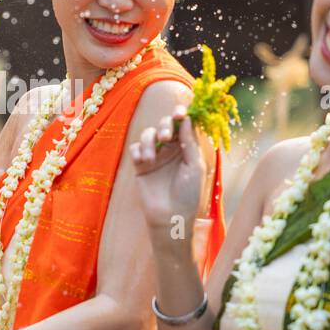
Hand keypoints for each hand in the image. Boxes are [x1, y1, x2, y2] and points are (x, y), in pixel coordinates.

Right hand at [129, 104, 205, 230]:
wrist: (170, 217)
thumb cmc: (188, 194)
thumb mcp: (194, 166)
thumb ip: (189, 142)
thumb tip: (187, 119)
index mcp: (186, 148)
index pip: (183, 125)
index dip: (180, 115)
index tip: (179, 113)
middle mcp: (170, 149)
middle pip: (165, 125)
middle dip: (164, 126)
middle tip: (166, 136)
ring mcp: (155, 156)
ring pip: (148, 134)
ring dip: (149, 140)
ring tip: (150, 157)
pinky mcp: (140, 165)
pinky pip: (135, 148)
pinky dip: (137, 150)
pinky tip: (142, 160)